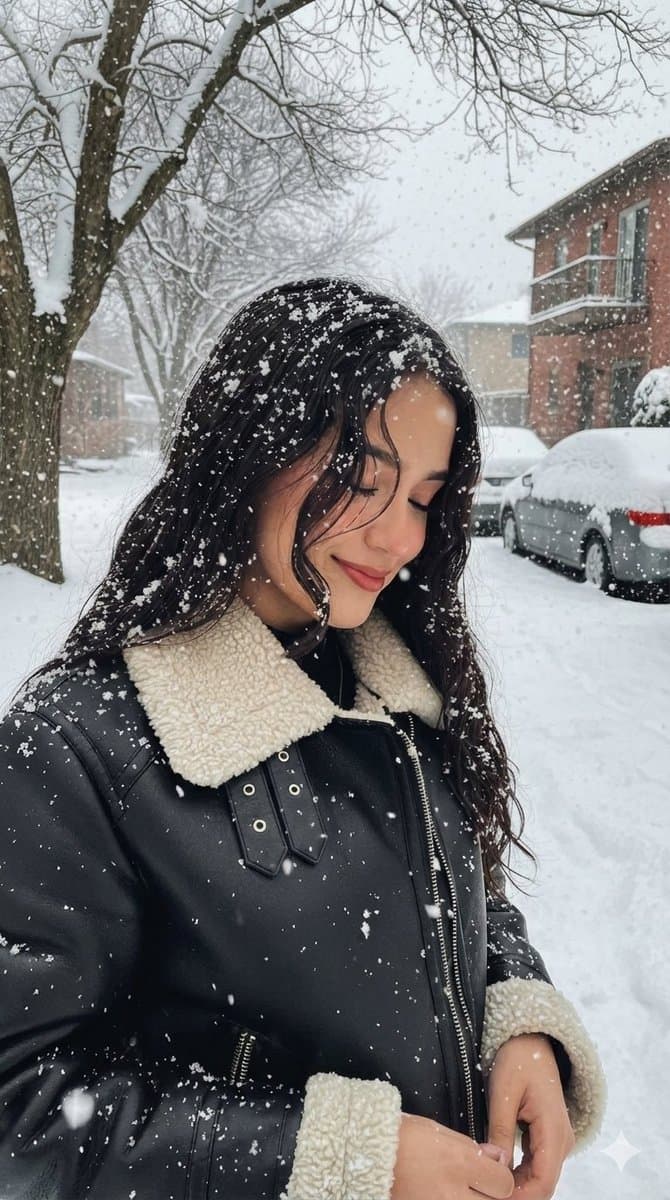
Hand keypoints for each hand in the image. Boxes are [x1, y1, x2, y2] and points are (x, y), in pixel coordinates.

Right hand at [391, 1111, 514, 1199]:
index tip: (493, 1170)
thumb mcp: (440, 1132)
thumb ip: (473, 1149)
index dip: (500, 1175)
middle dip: (492, 1193)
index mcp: (459, 1163)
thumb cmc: (403, 1137)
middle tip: (482, 1184)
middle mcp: (454, 1192)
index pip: (503, 1182)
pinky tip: (445, 1194)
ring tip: (461, 1188)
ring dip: (474, 1199)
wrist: (368, 1154)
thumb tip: (498, 1159)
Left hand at [486, 1033, 575, 1197]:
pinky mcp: (548, 1138)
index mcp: (554, 1129)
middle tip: (484, 1193)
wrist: (532, 1041)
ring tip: (488, 1186)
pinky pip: (536, 1166)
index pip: (543, 1181)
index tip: (492, 1196)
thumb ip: (501, 1130)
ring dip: (516, 1187)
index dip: (520, 1197)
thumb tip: (496, 1167)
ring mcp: (557, 1140)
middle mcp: (561, 1140)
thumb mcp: (503, 1092)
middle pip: (542, 1185)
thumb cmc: (518, 1059)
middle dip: (516, 1195)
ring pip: (539, 1178)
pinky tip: (497, 1175)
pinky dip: (518, 1175)